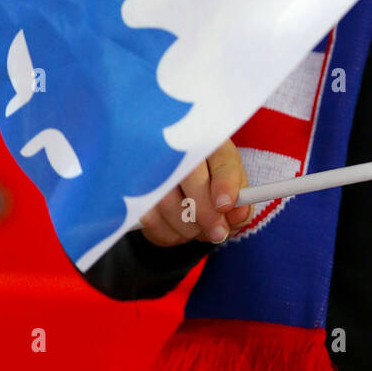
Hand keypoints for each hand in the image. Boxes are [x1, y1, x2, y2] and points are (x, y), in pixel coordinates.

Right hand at [138, 138, 252, 246]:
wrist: (170, 165)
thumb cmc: (208, 170)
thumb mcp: (228, 177)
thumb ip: (240, 198)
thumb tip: (239, 215)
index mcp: (207, 136)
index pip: (218, 157)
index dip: (224, 183)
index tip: (226, 206)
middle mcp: (176, 144)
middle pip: (191, 179)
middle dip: (207, 214)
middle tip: (218, 233)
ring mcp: (149, 165)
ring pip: (167, 203)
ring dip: (188, 228)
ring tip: (198, 230)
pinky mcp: (131, 188)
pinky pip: (149, 220)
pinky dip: (167, 234)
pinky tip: (178, 230)